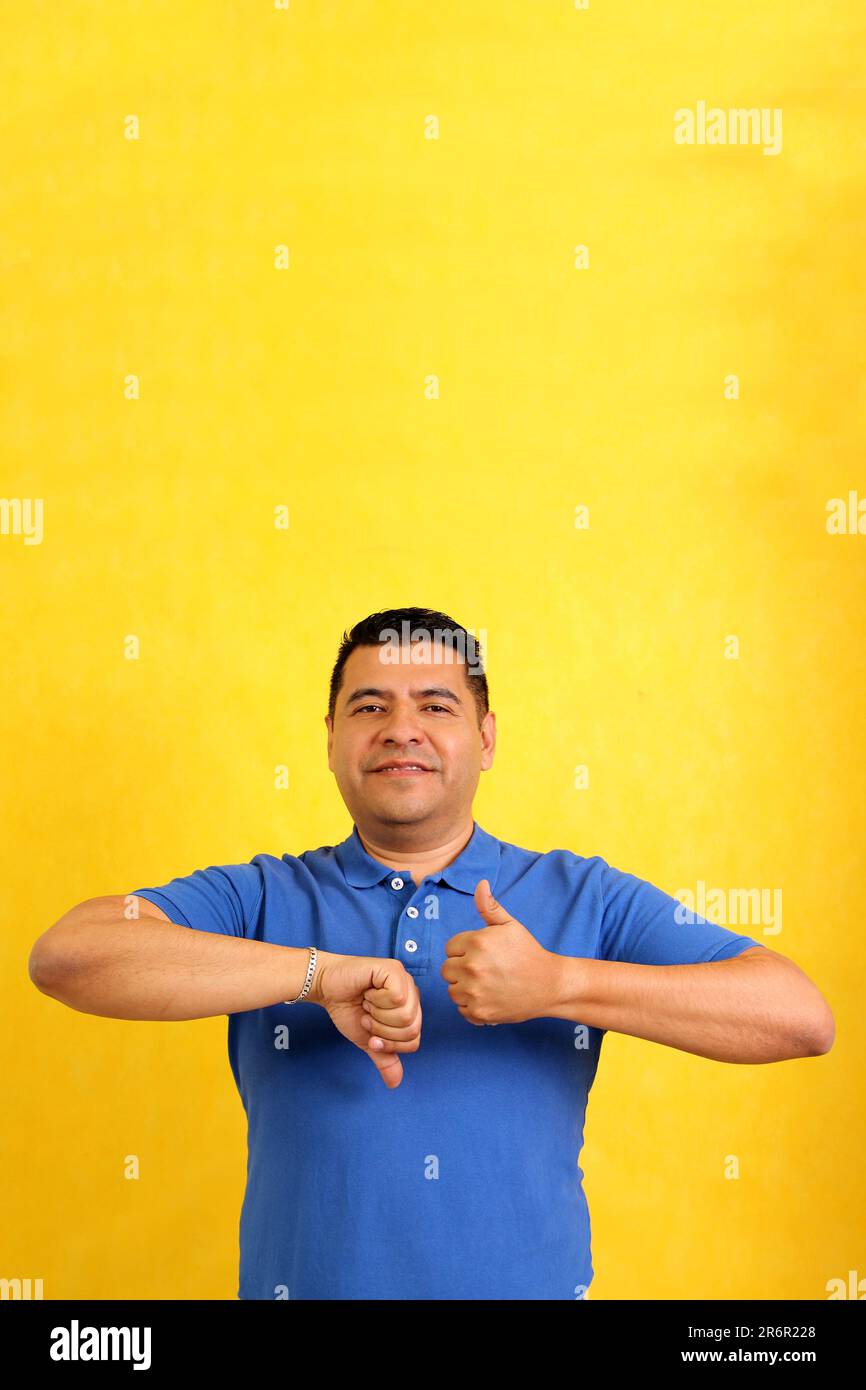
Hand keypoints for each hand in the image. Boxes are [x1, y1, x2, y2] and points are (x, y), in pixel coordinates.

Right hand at [312, 953, 421, 1088]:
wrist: (326, 989)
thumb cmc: (348, 1009)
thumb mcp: (368, 1040)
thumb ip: (384, 1058)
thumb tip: (395, 1084)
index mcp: (410, 1008)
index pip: (414, 1040)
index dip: (389, 1043)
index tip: (370, 1032)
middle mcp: (411, 992)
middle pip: (411, 1029)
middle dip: (382, 1030)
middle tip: (367, 1016)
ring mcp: (404, 979)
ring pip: (405, 1015)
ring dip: (378, 1015)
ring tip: (367, 1004)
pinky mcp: (393, 970)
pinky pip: (397, 997)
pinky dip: (376, 1001)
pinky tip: (368, 992)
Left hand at [440, 880, 560, 1024]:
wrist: (550, 985)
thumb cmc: (528, 953)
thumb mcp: (510, 925)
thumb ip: (489, 906)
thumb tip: (480, 884)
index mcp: (476, 942)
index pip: (450, 947)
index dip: (465, 950)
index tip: (484, 954)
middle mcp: (472, 967)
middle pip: (447, 969)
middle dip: (462, 969)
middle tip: (486, 970)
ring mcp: (474, 992)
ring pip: (452, 990)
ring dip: (465, 988)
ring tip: (488, 984)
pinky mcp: (479, 1013)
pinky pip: (461, 1009)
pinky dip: (471, 1006)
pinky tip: (489, 998)